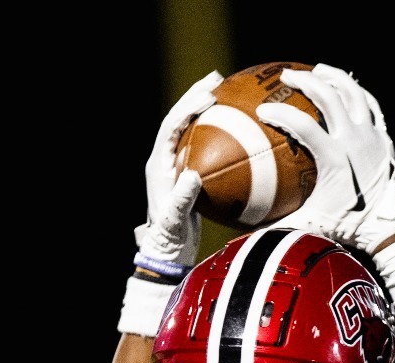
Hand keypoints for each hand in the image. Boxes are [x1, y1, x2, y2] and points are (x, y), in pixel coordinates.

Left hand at [134, 71, 218, 274]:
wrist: (167, 252)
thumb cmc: (170, 237)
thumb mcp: (175, 219)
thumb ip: (181, 199)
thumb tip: (193, 176)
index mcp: (157, 164)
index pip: (170, 127)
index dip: (186, 108)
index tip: (207, 96)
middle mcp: (164, 159)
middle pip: (178, 118)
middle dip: (195, 95)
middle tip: (216, 78)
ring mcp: (176, 164)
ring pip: (189, 127)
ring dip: (204, 107)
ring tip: (223, 90)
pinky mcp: (188, 172)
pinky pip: (203, 143)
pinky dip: (217, 130)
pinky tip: (237, 127)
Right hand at [256, 65, 394, 252]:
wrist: (389, 226)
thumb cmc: (349, 226)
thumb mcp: (311, 225)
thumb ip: (279, 226)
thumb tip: (249, 231)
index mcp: (335, 158)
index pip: (303, 125)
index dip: (280, 114)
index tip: (262, 111)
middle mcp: (354, 140)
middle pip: (328, 96)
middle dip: (304, 81)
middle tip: (285, 76)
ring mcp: (371, 135)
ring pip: (353, 92)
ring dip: (334, 77)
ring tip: (317, 70)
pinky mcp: (382, 137)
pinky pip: (370, 105)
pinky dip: (356, 93)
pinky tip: (345, 88)